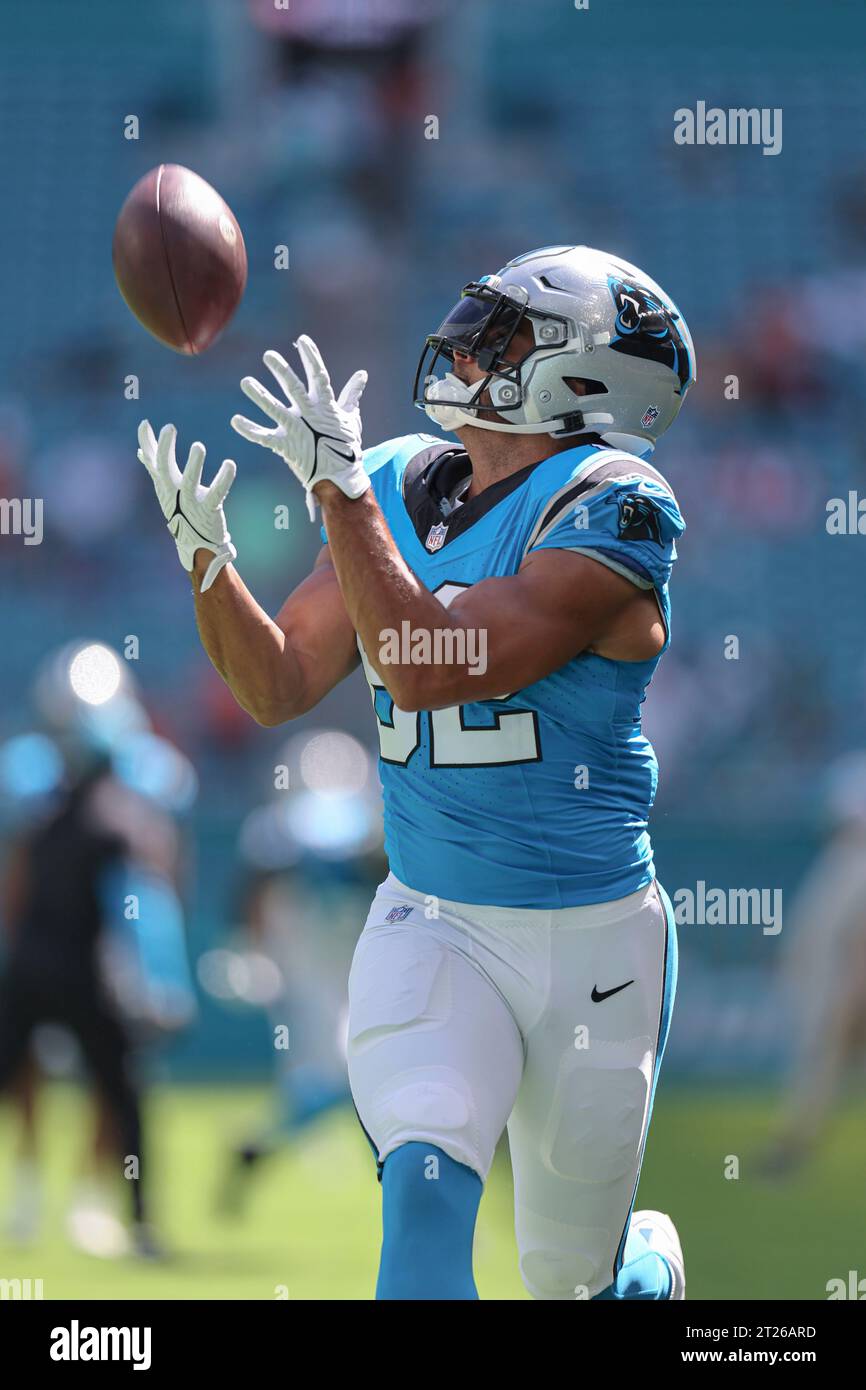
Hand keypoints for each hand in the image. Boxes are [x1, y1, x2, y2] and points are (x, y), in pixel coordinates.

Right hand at [137, 421, 236, 591]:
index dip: (147, 442)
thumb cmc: (182, 511)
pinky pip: (217, 493)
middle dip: (166, 448)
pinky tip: (230, 464)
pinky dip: (223, 479)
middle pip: (165, 468)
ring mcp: (191, 503)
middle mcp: (175, 492)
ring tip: (198, 446)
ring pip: (189, 482)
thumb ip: (154, 468)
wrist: (197, 544)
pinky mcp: (209, 510)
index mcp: (165, 484)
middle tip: (169, 427)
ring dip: (193, 464)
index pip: (153, 460)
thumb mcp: (165, 489)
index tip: (145, 423)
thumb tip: (141, 450)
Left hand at [230, 335, 367, 519]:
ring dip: (259, 395)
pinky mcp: (285, 446)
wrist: (339, 479)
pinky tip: (235, 420)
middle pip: (293, 388)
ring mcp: (296, 430)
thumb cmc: (346, 447)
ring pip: (274, 409)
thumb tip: (362, 374)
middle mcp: (309, 415)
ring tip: (245, 382)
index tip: (303, 340)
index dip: (312, 358)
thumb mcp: (350, 418)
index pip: (319, 377)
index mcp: (325, 406)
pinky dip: (249, 430)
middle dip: (281, 371)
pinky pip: (263, 437)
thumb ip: (352, 395)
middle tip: (268, 355)